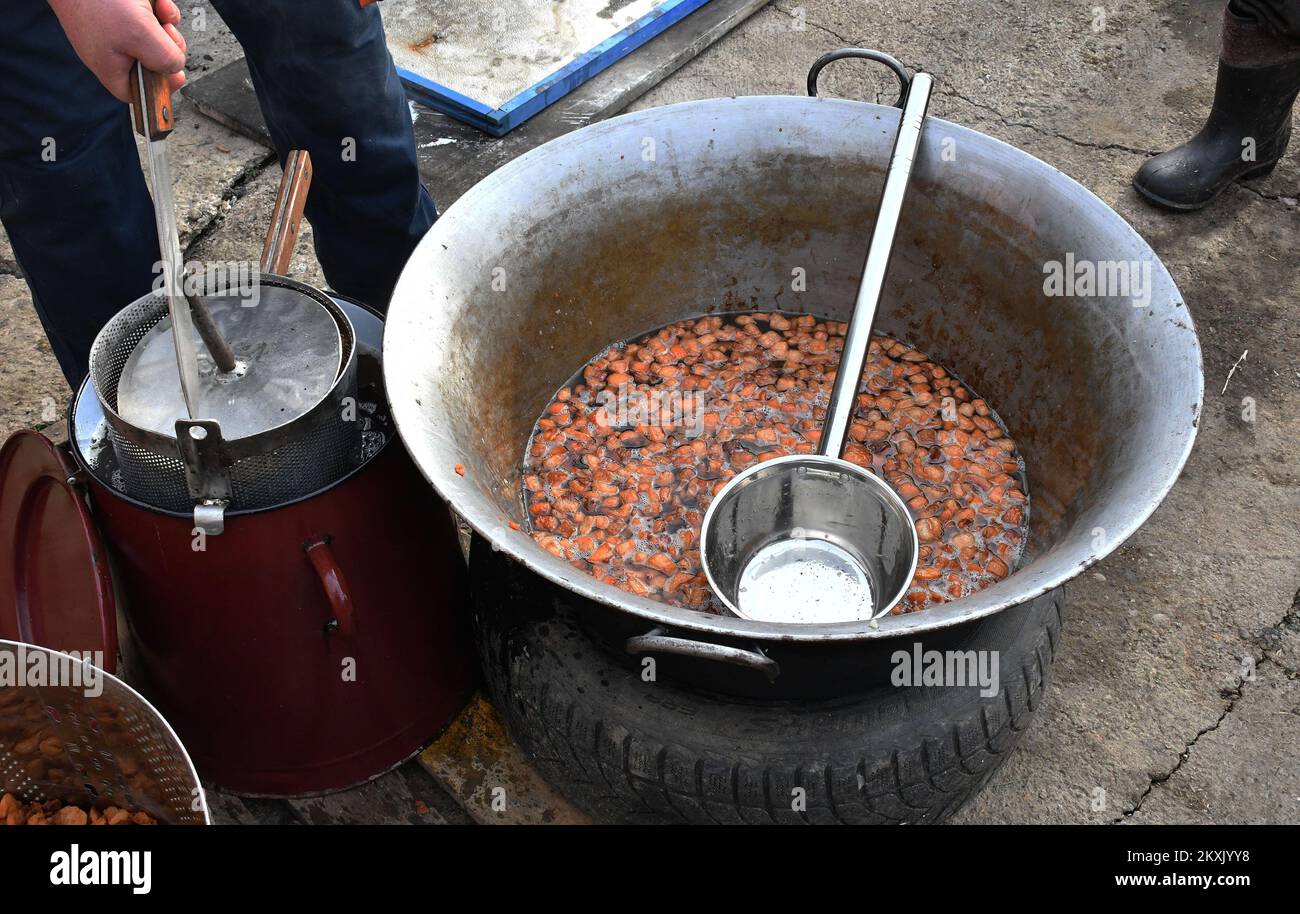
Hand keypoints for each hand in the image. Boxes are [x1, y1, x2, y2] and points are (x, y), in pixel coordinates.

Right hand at [47, 0, 186, 103]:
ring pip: (157, 37)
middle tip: (166, 32)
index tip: (177, 74)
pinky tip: (155, 0)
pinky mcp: (123, 14)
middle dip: (168, 46)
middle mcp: (114, 53)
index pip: (141, 93)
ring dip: (166, 22)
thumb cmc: (97, 1)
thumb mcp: (139, 35)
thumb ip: (163, 59)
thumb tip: (175, 68)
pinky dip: (158, 8)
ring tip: (158, 9)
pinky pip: (151, 17)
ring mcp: (119, 32)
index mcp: (111, 68)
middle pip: (155, 63)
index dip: (162, 87)